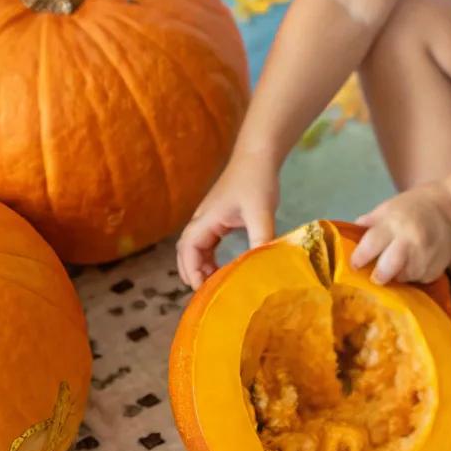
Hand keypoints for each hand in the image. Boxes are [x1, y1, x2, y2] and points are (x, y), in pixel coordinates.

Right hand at [176, 149, 278, 289]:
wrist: (258, 156)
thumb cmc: (257, 181)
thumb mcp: (261, 213)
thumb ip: (261, 239)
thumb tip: (264, 267)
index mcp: (207, 219)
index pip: (188, 248)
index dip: (191, 269)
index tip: (202, 288)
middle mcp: (203, 219)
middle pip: (186, 250)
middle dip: (192, 272)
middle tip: (206, 294)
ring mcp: (209, 218)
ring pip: (196, 248)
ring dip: (200, 266)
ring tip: (213, 285)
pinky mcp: (219, 217)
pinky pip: (208, 243)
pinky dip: (210, 258)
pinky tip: (223, 268)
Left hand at [351, 182, 450, 284]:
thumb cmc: (413, 206)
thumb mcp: (388, 208)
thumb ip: (369, 223)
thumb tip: (349, 236)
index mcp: (394, 224)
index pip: (370, 246)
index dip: (359, 258)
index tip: (355, 264)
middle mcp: (410, 241)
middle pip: (387, 269)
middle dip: (378, 276)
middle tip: (376, 275)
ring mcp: (426, 256)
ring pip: (404, 278)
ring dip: (398, 274)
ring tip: (399, 264)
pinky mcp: (437, 268)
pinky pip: (419, 279)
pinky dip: (414, 274)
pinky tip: (415, 263)